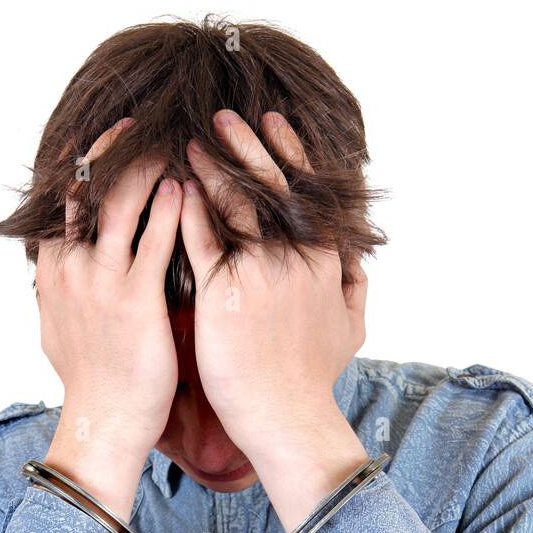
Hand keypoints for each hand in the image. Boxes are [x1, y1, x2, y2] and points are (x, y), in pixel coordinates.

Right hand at [40, 118, 182, 516]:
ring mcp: (100, 283)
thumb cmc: (93, 382)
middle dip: (109, 151)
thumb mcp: (59, 328)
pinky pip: (154, 240)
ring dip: (144, 167)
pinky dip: (172, 209)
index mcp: (52, 272)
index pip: (61, 202)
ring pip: (117, 203)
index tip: (100, 138)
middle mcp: (70, 269)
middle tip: (136, 122)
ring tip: (170, 142)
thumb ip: (61, 291)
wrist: (104, 424)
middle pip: (84, 189)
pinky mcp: (134, 301)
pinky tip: (188, 188)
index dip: (80, 166)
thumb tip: (55, 270)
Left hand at [179, 110, 369, 527]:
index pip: (307, 190)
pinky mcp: (225, 291)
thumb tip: (358, 263)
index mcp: (325, 259)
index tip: (272, 123)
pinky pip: (202, 237)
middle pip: (271, 183)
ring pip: (235, 201)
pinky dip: (187, 209)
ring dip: (212, 165)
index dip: (289, 152)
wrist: (287, 415)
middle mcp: (296, 256)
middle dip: (247, 144)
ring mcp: (261, 271)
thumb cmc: (313, 378)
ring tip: (189, 141)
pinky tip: (174, 187)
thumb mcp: (350, 329)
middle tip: (222, 117)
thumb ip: (355, 289)